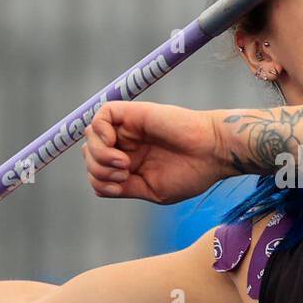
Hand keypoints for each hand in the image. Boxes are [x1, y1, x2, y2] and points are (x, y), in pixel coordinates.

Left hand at [83, 101, 233, 204]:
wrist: (214, 152)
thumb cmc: (192, 173)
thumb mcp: (151, 190)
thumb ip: (124, 188)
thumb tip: (98, 184)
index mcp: (132, 163)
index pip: (96, 170)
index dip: (99, 181)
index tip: (120, 186)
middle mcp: (127, 144)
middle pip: (89, 154)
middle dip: (97, 169)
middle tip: (123, 174)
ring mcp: (128, 128)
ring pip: (91, 137)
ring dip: (99, 156)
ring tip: (123, 164)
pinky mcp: (133, 112)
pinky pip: (100, 116)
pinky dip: (99, 132)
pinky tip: (115, 145)